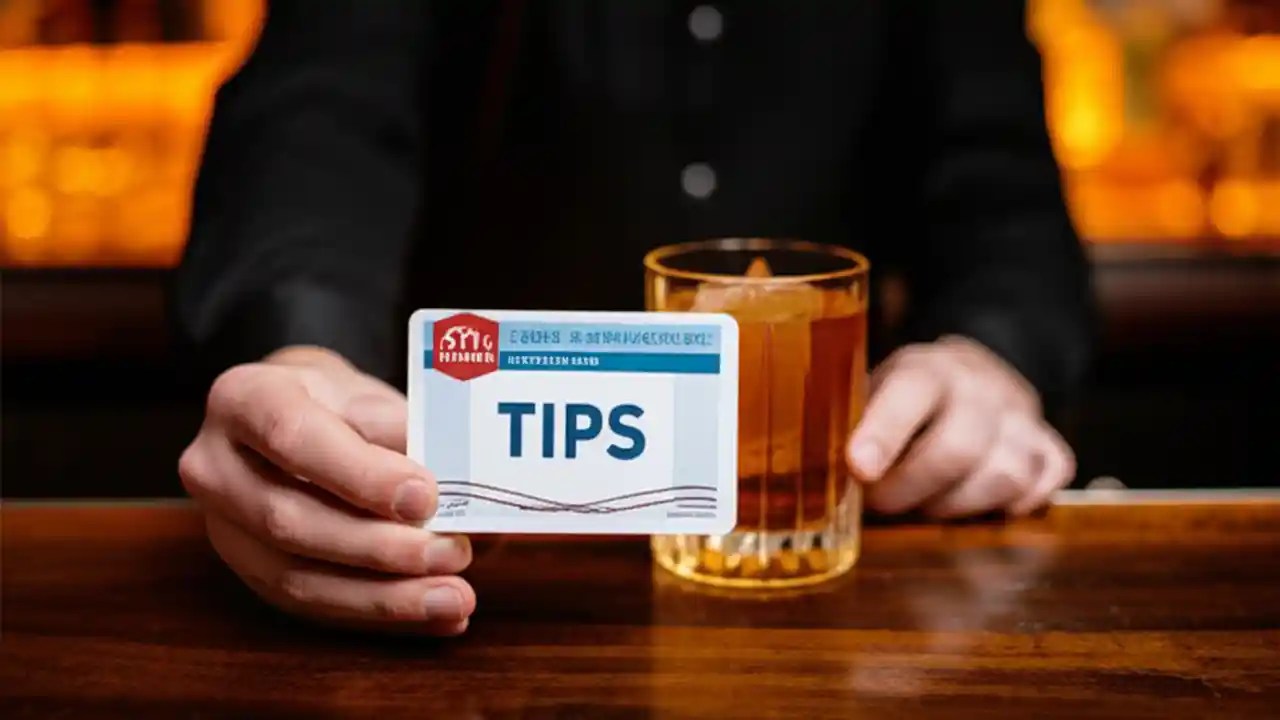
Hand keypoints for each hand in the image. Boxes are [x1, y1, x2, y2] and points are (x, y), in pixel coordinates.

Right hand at [179, 346, 474, 632]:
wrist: (295, 417)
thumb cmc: (338, 402)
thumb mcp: (367, 394)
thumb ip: (401, 432)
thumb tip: (458, 482)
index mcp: (243, 399)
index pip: (294, 439)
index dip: (361, 475)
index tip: (424, 496)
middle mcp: (215, 465)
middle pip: (290, 520)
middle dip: (379, 547)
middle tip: (453, 552)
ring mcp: (224, 527)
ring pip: (297, 578)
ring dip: (385, 597)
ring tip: (454, 598)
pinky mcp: (249, 572)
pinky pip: (313, 606)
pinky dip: (381, 614)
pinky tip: (436, 616)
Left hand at [845, 336, 1074, 518]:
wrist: (973, 372)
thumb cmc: (905, 398)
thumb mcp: (870, 391)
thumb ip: (848, 422)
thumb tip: (806, 470)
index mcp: (928, 368)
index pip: (910, 393)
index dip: (885, 432)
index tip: (857, 468)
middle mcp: (982, 388)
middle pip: (960, 447)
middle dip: (911, 488)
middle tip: (879, 502)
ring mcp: (1023, 417)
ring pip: (1007, 474)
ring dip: (958, 505)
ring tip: (927, 502)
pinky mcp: (1050, 446)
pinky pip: (1046, 482)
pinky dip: (1015, 504)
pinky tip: (981, 501)